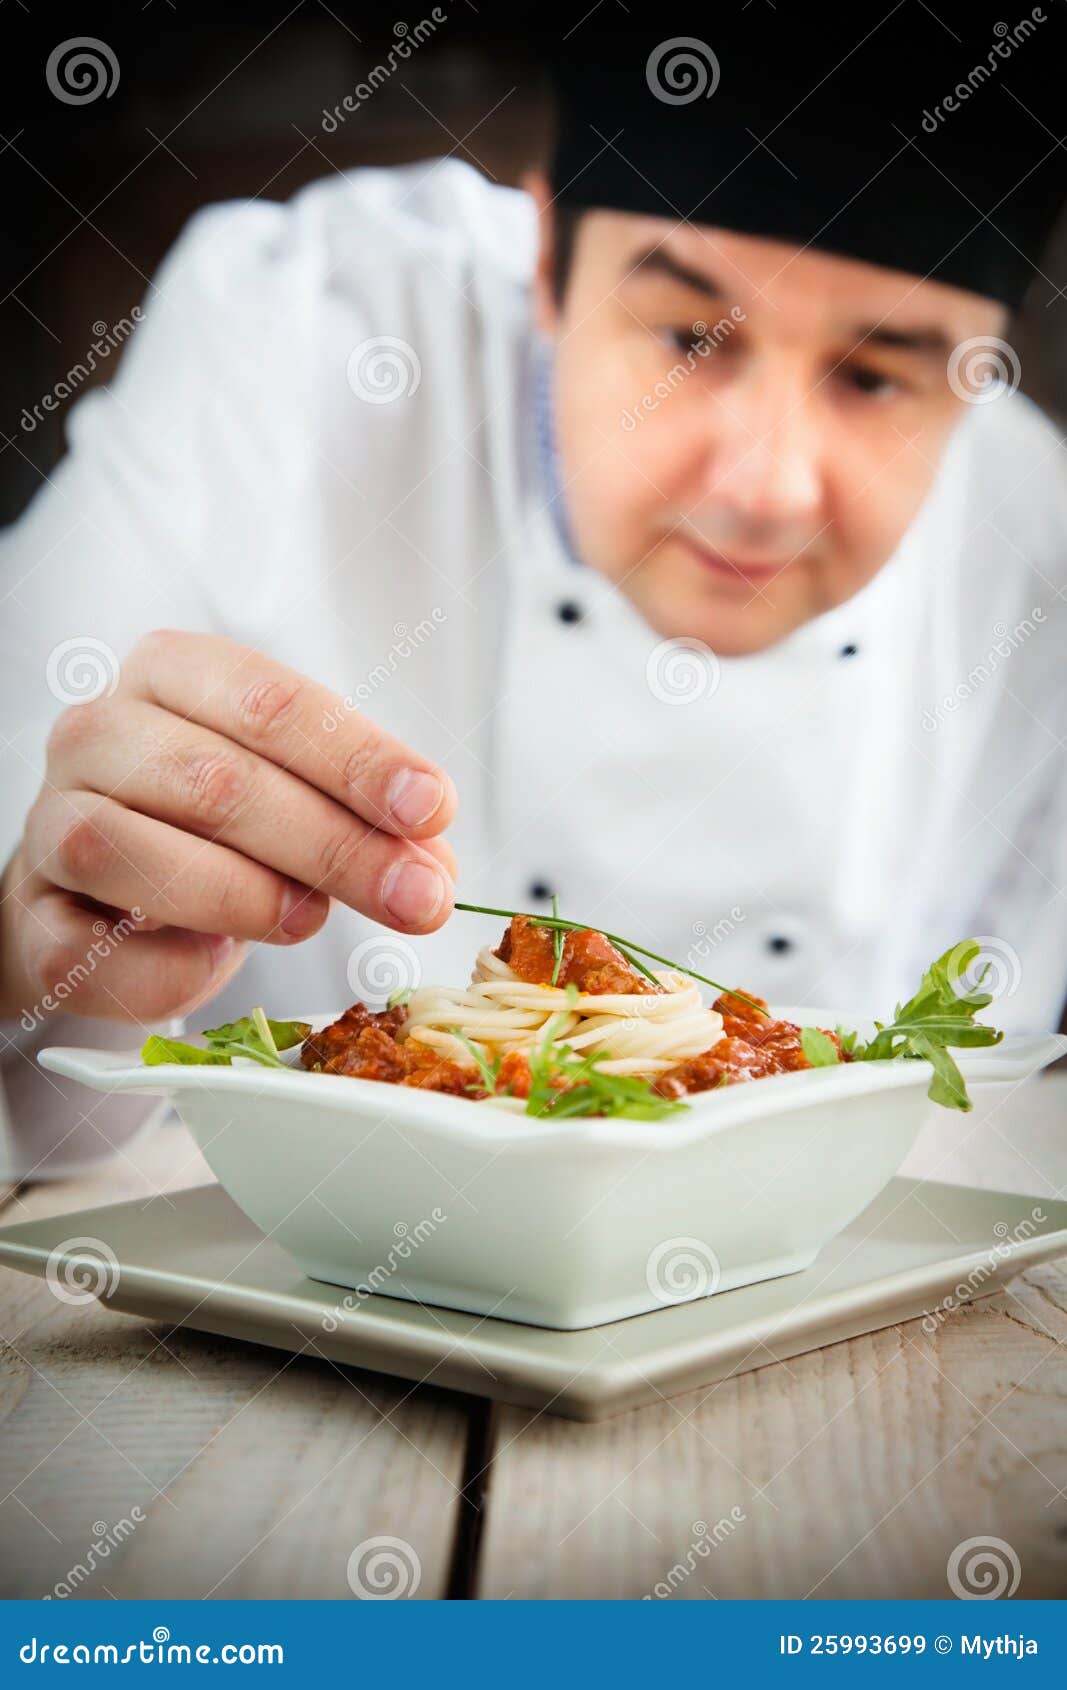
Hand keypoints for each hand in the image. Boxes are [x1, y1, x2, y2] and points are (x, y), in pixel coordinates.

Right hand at [3, 631, 456, 1023]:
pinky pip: (96, 951)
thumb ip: (369, 825)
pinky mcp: (33, 917)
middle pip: (220, 781)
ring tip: (310, 921)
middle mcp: (100, 732)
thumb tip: (434, 870)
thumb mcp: (300, 803)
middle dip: (335, 846)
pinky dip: (171, 968)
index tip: (432, 809)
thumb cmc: (209, 831)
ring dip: (246, 896)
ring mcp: (51, 823)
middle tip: (416, 898)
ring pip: (141, 852)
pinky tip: (218, 965)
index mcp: (173, 674)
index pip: (272, 703)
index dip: (359, 760)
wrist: (100, 900)